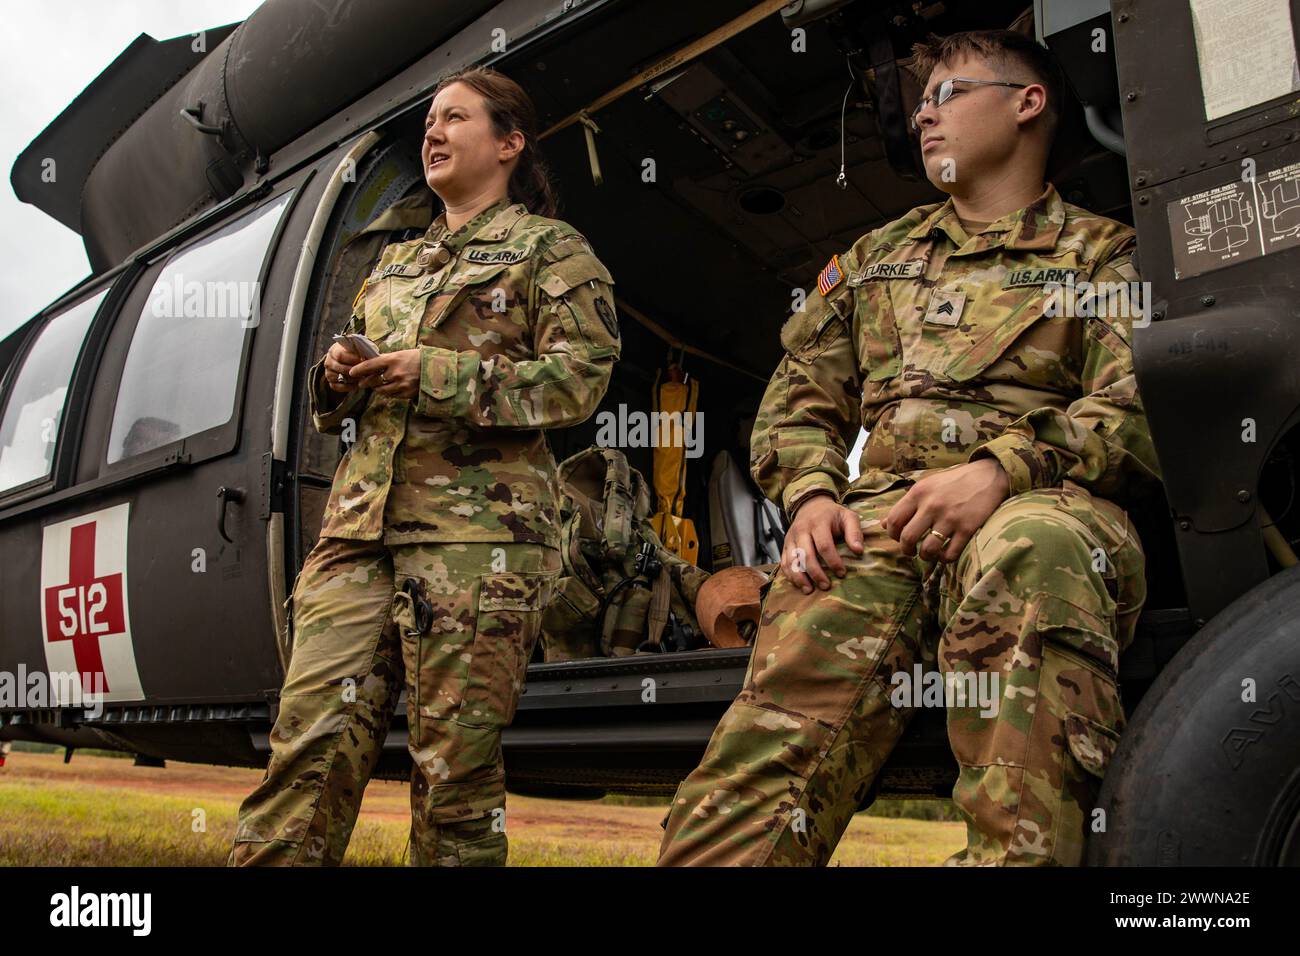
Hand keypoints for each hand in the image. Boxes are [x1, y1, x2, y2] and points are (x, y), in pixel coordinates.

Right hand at [323, 341, 361, 392]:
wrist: (350, 361)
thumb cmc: (355, 353)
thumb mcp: (357, 348)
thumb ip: (360, 351)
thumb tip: (366, 358)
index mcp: (333, 351)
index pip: (340, 355)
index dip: (352, 359)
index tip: (363, 361)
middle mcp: (328, 362)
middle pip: (340, 368)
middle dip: (354, 371)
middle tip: (364, 372)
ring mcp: (328, 373)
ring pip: (339, 378)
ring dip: (352, 379)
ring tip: (362, 378)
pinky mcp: (331, 383)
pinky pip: (337, 387)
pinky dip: (348, 387)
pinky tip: (357, 385)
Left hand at [348, 349, 421, 400]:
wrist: (436, 369)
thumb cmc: (417, 359)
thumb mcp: (401, 355)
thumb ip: (386, 360)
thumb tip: (371, 365)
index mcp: (393, 359)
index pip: (370, 365)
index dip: (359, 369)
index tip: (351, 372)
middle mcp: (395, 373)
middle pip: (373, 380)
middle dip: (365, 382)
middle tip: (361, 383)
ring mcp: (401, 385)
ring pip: (381, 390)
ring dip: (377, 388)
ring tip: (377, 386)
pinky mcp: (406, 394)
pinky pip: (391, 395)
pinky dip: (389, 393)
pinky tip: (391, 388)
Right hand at [781, 493, 864, 593]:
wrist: (811, 505)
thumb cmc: (833, 515)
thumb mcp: (848, 516)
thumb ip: (855, 532)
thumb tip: (859, 551)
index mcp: (818, 523)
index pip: (824, 545)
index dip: (833, 561)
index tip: (842, 573)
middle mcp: (802, 530)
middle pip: (806, 555)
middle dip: (816, 573)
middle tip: (827, 586)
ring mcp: (791, 537)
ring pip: (791, 560)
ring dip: (800, 577)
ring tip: (810, 590)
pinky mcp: (786, 544)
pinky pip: (784, 562)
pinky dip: (790, 575)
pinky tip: (800, 585)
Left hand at [884, 459, 1010, 562]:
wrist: (989, 475)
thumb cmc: (955, 481)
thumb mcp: (927, 485)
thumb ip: (906, 504)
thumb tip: (883, 524)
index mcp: (918, 493)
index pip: (893, 520)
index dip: (892, 535)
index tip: (899, 538)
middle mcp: (931, 505)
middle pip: (907, 538)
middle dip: (906, 550)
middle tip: (911, 551)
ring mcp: (950, 518)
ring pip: (928, 549)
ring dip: (926, 557)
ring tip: (929, 554)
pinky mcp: (968, 528)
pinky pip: (950, 553)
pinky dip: (945, 559)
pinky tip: (945, 554)